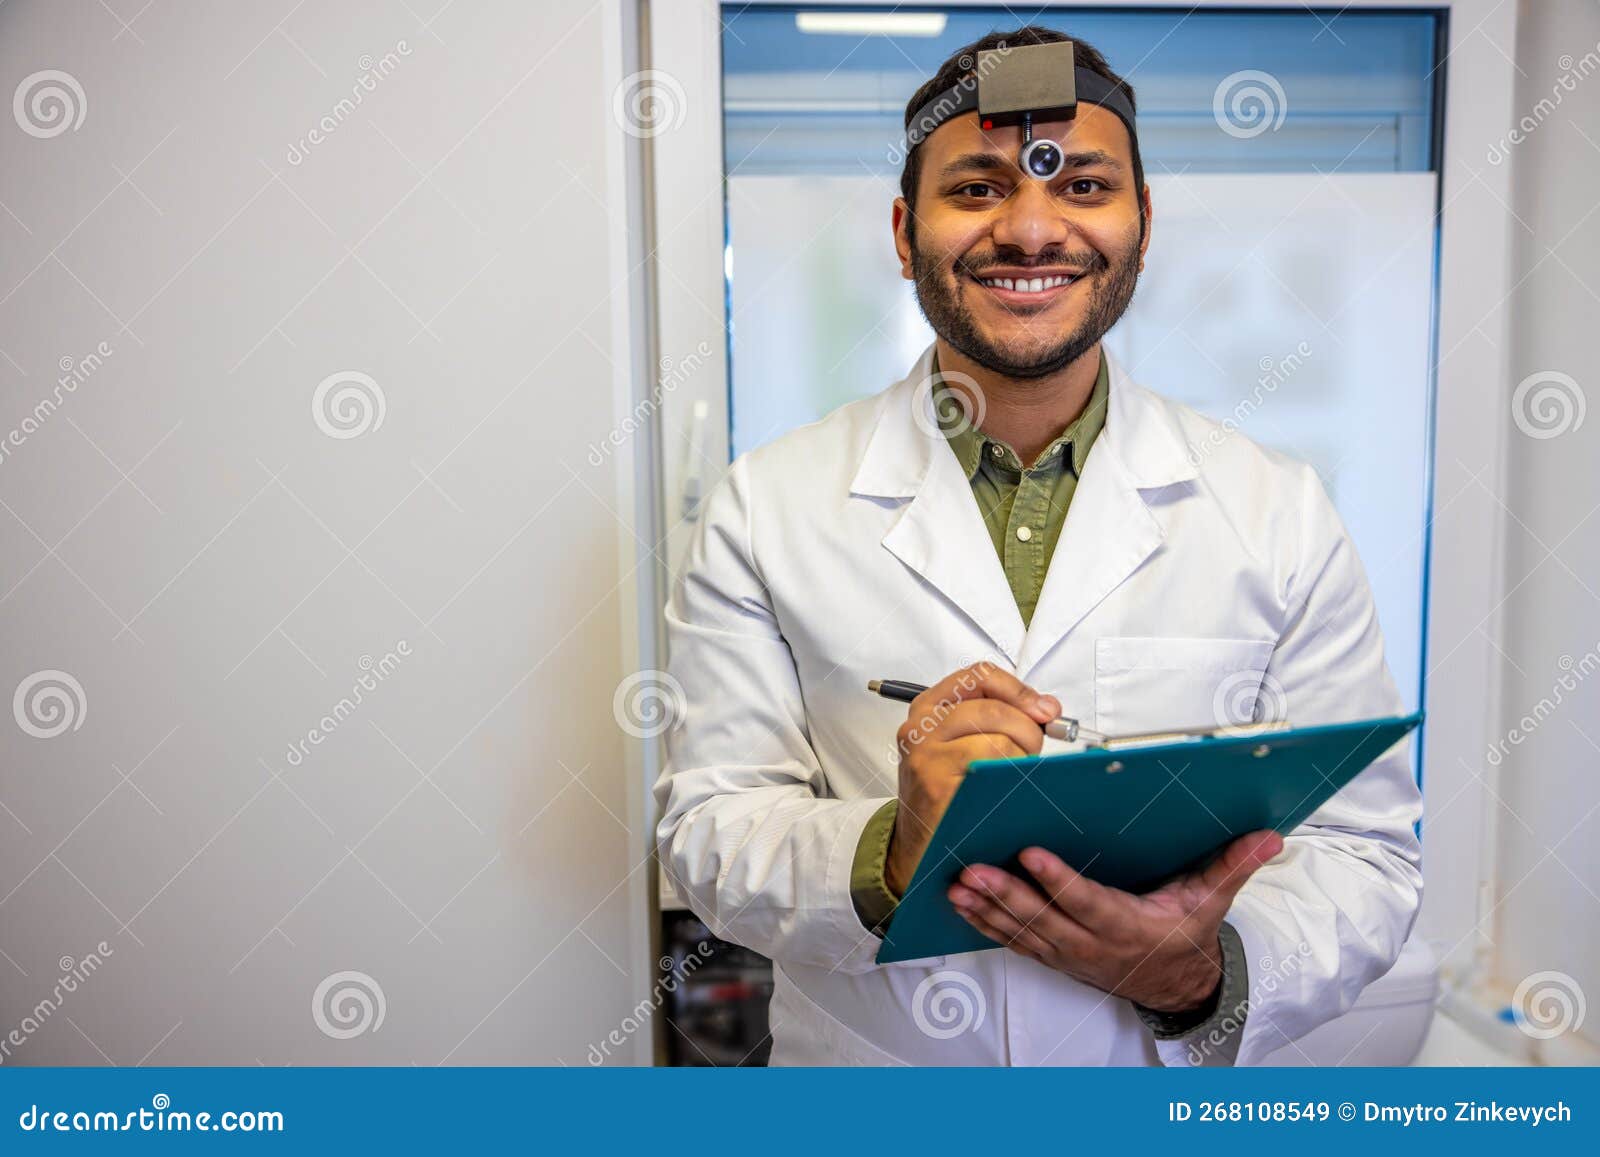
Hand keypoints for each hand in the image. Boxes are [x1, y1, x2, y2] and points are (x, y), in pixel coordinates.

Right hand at [885, 662, 1059, 895]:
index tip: (1043, 709)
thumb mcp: (960, 742)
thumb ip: (997, 717)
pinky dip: (1012, 783)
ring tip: (1011, 778)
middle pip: (996, 710)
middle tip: (1030, 753)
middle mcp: (921, 728)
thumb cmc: (945, 791)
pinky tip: (1006, 793)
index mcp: (929, 708)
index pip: (980, 677)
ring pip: (1000, 742)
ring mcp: (927, 758)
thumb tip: (1046, 708)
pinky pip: (995, 774)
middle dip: (1028, 731)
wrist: (916, 845)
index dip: (1019, 690)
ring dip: (1021, 762)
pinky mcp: (939, 789)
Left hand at [947, 829, 1284, 1011]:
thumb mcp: (1212, 901)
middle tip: (973, 869)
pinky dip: (985, 924)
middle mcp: (1093, 944)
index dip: (1058, 882)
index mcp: (1129, 927)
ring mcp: (1069, 954)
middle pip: (1043, 920)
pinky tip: (960, 903)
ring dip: (987, 910)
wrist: (1177, 985)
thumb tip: (1270, 836)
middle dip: (1006, 895)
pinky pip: (1014, 942)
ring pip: (1021, 933)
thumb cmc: (1186, 934)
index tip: (1031, 854)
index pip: (1088, 904)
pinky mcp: (1054, 956)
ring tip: (956, 885)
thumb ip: (1234, 865)